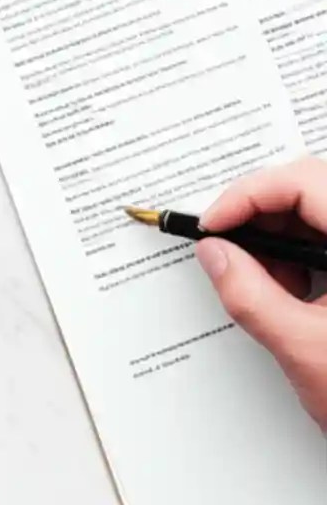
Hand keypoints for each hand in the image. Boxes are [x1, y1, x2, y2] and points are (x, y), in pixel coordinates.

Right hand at [197, 155, 326, 430]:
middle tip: (226, 246)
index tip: (214, 223)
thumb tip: (216, 254)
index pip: (306, 183)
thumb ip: (249, 294)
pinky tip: (294, 292)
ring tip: (268, 282)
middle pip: (312, 190)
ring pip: (320, 212)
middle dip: (261, 216)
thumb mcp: (303, 347)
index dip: (250, 195)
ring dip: (280, 241)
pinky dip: (302, 257)